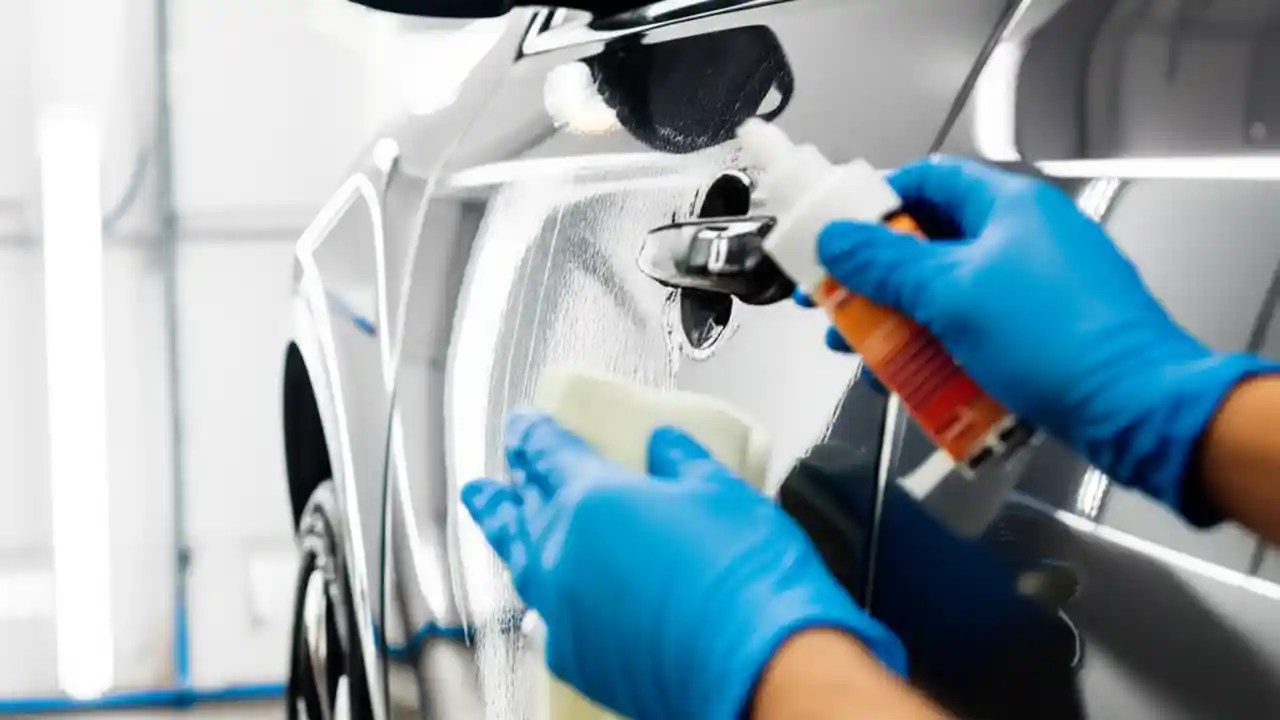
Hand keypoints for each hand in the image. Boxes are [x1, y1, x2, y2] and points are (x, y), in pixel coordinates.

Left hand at [461, 411, 905, 718]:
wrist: (759, 666)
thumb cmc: (746, 579)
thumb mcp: (721, 491)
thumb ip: (683, 462)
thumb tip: (667, 446)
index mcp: (591, 500)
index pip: (544, 453)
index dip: (529, 434)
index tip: (521, 426)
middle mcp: (563, 555)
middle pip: (519, 510)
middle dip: (507, 487)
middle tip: (495, 474)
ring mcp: (565, 612)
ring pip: (523, 563)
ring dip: (510, 537)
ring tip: (498, 522)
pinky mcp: (579, 660)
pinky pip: (548, 617)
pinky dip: (549, 595)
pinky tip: (558, 593)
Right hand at [816, 156, 1275, 521]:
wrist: (1138, 408)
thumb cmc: (1056, 339)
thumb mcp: (951, 294)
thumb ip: (885, 264)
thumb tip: (835, 239)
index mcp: (1007, 205)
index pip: (925, 180)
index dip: (872, 205)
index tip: (834, 237)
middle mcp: (1023, 237)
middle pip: (928, 244)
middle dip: (875, 281)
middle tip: (836, 307)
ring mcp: (1035, 286)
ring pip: (947, 294)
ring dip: (901, 325)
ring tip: (868, 359)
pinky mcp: (1042, 332)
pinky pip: (974, 332)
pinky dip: (939, 353)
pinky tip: (915, 384)